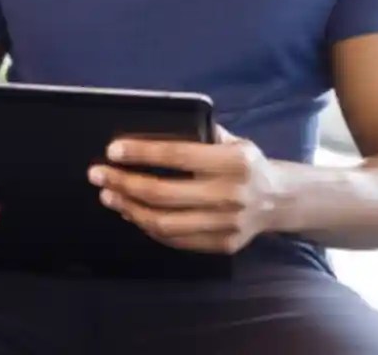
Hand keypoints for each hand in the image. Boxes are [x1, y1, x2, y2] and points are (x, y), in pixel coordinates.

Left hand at [87, 127, 286, 254]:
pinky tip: (132, 214)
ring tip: (109, 197)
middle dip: (124, 184)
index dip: (141, 154)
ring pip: (165, 222)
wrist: (279, 200)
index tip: (113, 151)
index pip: (178, 156)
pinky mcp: (223, 245)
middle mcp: (230, 193)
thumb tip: (152, 131)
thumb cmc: (247, 164)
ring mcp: (227, 224)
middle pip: (164, 193)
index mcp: (233, 161)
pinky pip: (176, 240)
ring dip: (130, 210)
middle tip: (98, 176)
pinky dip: (149, 227)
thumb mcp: (233, 140)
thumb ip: (200, 135)